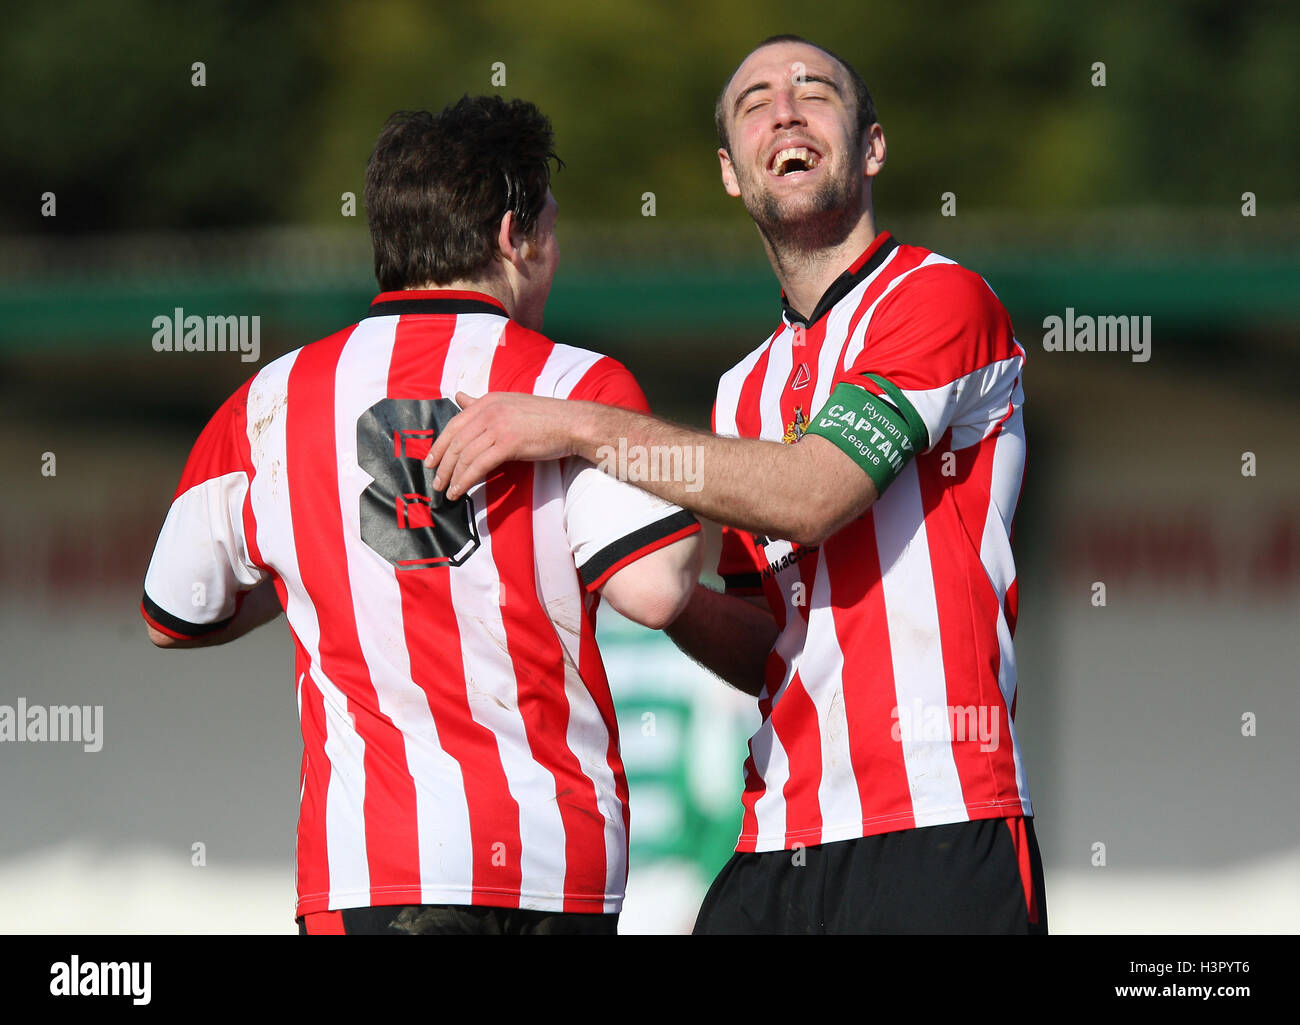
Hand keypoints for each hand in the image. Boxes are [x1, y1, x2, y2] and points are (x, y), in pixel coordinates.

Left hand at [424, 391, 578, 498]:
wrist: (572, 423)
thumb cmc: (545, 417)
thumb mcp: (509, 404)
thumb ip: (482, 404)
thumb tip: (459, 397)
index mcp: (488, 401)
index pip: (454, 424)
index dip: (439, 445)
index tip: (431, 462)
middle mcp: (489, 411)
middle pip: (456, 441)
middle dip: (442, 465)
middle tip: (436, 482)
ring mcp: (498, 426)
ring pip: (465, 455)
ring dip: (452, 476)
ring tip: (447, 491)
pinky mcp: (508, 443)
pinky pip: (479, 465)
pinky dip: (466, 480)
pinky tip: (460, 491)